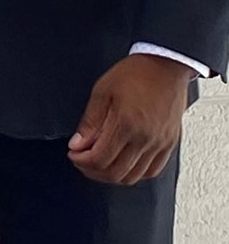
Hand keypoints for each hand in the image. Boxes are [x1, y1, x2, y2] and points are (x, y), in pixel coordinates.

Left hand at [68, 53, 192, 184]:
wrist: (165, 66)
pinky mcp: (170, 144)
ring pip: (134, 177)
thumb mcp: (102, 92)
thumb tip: (78, 144)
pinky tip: (123, 163)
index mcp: (126, 125)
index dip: (81, 161)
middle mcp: (145, 139)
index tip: (73, 154)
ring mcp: (160, 143)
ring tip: (99, 163)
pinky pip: (153, 171)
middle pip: (115, 173)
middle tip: (82, 161)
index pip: (100, 159)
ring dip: (112, 175)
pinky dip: (135, 173)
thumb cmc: (135, 74)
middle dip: (92, 171)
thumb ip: (90, 122)